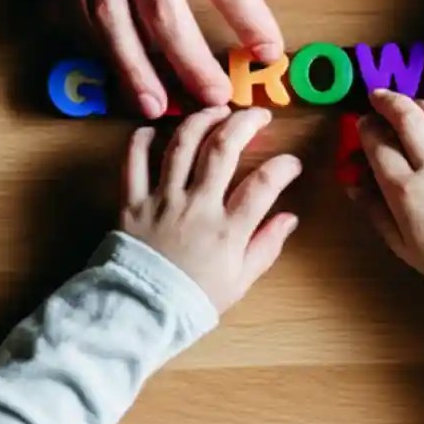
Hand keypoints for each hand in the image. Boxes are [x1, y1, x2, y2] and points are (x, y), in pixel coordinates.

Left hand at [121, 107, 301, 312]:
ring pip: (182, 145)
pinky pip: (134, 162)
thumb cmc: (193, 299)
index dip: (283, 167)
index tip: (291, 162)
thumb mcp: (239, 282)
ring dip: (202, 119)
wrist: (140, 313)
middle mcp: (196, 206)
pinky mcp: (132, 202)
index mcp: (227, 230)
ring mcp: (162, 200)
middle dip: (244, 123)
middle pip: (223, 149)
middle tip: (257, 115)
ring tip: (216, 110)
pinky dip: (142, 140)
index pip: (263, 184)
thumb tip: (290, 218)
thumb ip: (266, 246)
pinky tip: (155, 129)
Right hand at [352, 90, 423, 302]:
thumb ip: (377, 214)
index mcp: (408, 191)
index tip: (362, 123)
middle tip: (378, 95)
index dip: (366, 130)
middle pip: (408, 119)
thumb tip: (354, 187)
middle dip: (389, 101)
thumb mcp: (405, 247)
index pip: (379, 146)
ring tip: (414, 104)